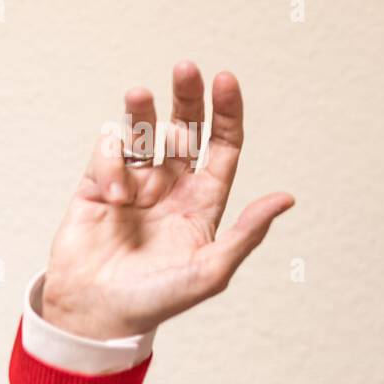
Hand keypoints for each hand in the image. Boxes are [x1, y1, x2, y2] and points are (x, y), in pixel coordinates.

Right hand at [41, 62, 294, 339]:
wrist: (97, 314)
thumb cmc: (158, 300)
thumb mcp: (212, 270)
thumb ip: (247, 232)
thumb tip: (287, 198)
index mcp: (205, 202)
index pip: (223, 147)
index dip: (227, 114)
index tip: (226, 81)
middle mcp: (173, 186)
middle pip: (186, 128)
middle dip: (188, 97)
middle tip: (188, 68)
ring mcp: (134, 182)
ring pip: (143, 130)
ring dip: (142, 109)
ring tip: (140, 94)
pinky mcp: (96, 184)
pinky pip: (108, 153)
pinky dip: (110, 161)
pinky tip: (113, 193)